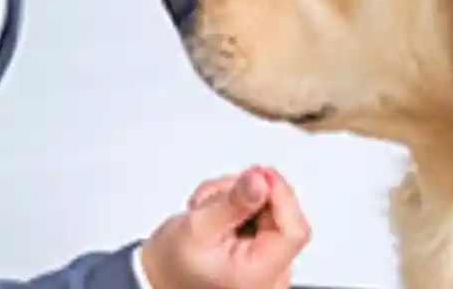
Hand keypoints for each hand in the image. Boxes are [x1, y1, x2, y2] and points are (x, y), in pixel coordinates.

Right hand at [139, 166, 310, 288]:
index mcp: (261, 275)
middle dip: (247, 196)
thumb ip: (232, 203)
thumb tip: (259, 180)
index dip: (280, 196)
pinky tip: (215, 214)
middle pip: (280, 216)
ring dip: (238, 199)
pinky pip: (262, 217)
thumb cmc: (172, 266)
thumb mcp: (197, 228)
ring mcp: (269, 264)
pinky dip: (239, 207)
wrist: (158, 277)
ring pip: (269, 211)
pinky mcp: (261, 251)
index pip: (293, 230)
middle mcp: (272, 275)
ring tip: (206, 208)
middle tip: (215, 198)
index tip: (258, 176)